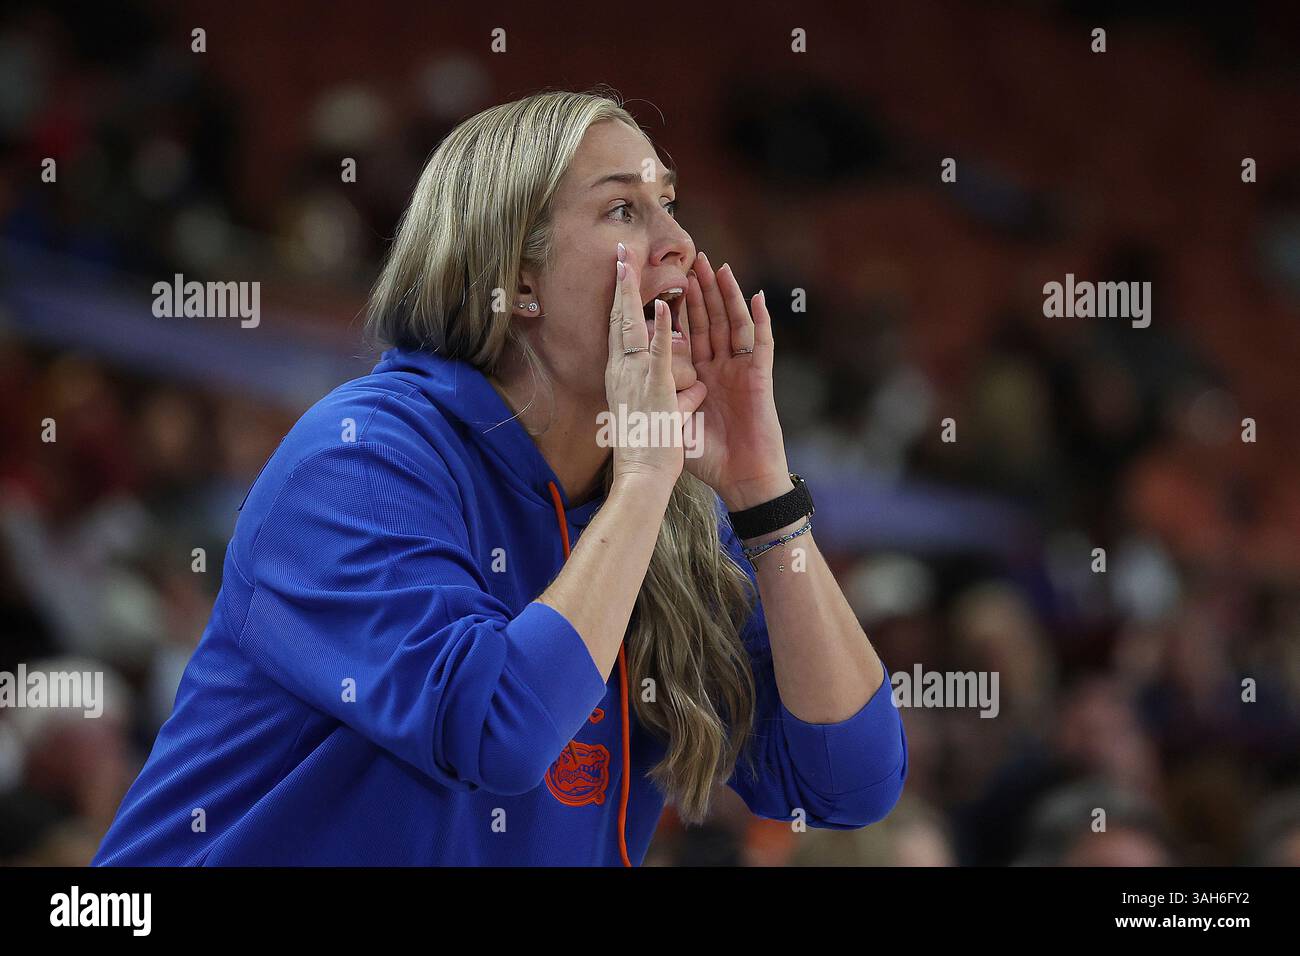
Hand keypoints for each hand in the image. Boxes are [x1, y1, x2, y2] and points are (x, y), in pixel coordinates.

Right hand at [605, 243, 707, 490]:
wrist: (641, 476)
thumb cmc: (648, 452)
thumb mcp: (659, 416)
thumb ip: (676, 397)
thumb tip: (692, 390)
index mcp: (621, 378)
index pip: (619, 332)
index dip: (619, 303)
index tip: (619, 276)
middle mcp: (621, 373)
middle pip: (618, 321)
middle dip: (619, 286)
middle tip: (618, 255)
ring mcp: (636, 378)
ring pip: (631, 328)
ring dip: (631, 294)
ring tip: (628, 264)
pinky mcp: (654, 388)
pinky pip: (660, 353)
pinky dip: (664, 330)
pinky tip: (666, 307)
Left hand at [681, 251, 792, 509]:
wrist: (741, 479)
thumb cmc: (709, 458)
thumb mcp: (674, 423)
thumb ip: (658, 402)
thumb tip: (630, 390)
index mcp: (696, 375)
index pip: (683, 334)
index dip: (673, 308)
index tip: (661, 284)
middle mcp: (718, 367)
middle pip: (708, 320)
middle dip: (699, 290)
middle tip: (689, 258)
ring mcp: (739, 370)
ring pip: (733, 323)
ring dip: (726, 295)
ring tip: (717, 267)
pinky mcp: (758, 379)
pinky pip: (761, 344)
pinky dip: (760, 320)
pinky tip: (757, 298)